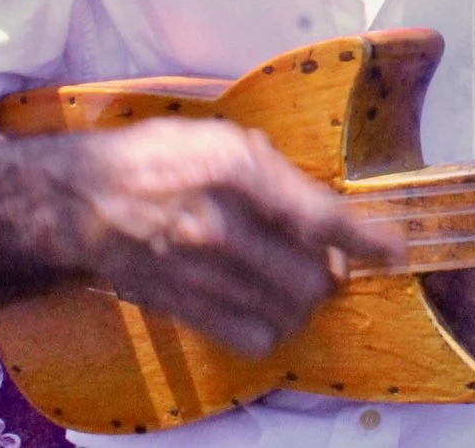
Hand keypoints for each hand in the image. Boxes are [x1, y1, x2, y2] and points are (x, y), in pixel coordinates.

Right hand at [44, 119, 401, 358]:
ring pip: (288, 312)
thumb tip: (325, 212)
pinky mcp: (184, 306)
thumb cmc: (156, 159)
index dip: (368, 238)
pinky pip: (252, 336)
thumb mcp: (222, 138)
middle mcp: (222, 226)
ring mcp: (201, 273)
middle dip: (332, 273)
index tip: (394, 250)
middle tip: (325, 259)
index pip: (321, 217)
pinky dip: (272, 327)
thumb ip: (277, 174)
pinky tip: (264, 304)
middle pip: (313, 279)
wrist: (79, 201)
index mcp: (236, 171)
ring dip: (303, 301)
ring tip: (293, 280)